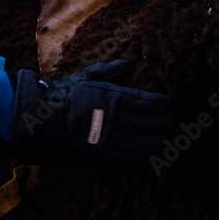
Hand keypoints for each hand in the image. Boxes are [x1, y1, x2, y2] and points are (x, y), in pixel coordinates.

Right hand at [12, 60, 172, 162]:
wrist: (49, 112)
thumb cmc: (69, 91)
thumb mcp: (90, 75)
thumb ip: (110, 70)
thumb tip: (126, 62)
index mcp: (114, 97)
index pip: (146, 102)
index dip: (161, 103)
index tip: (167, 103)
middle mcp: (115, 117)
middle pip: (149, 123)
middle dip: (163, 123)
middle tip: (169, 121)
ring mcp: (108, 136)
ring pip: (141, 142)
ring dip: (155, 141)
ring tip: (163, 140)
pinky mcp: (100, 150)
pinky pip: (125, 157)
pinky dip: (138, 157)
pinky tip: (144, 154)